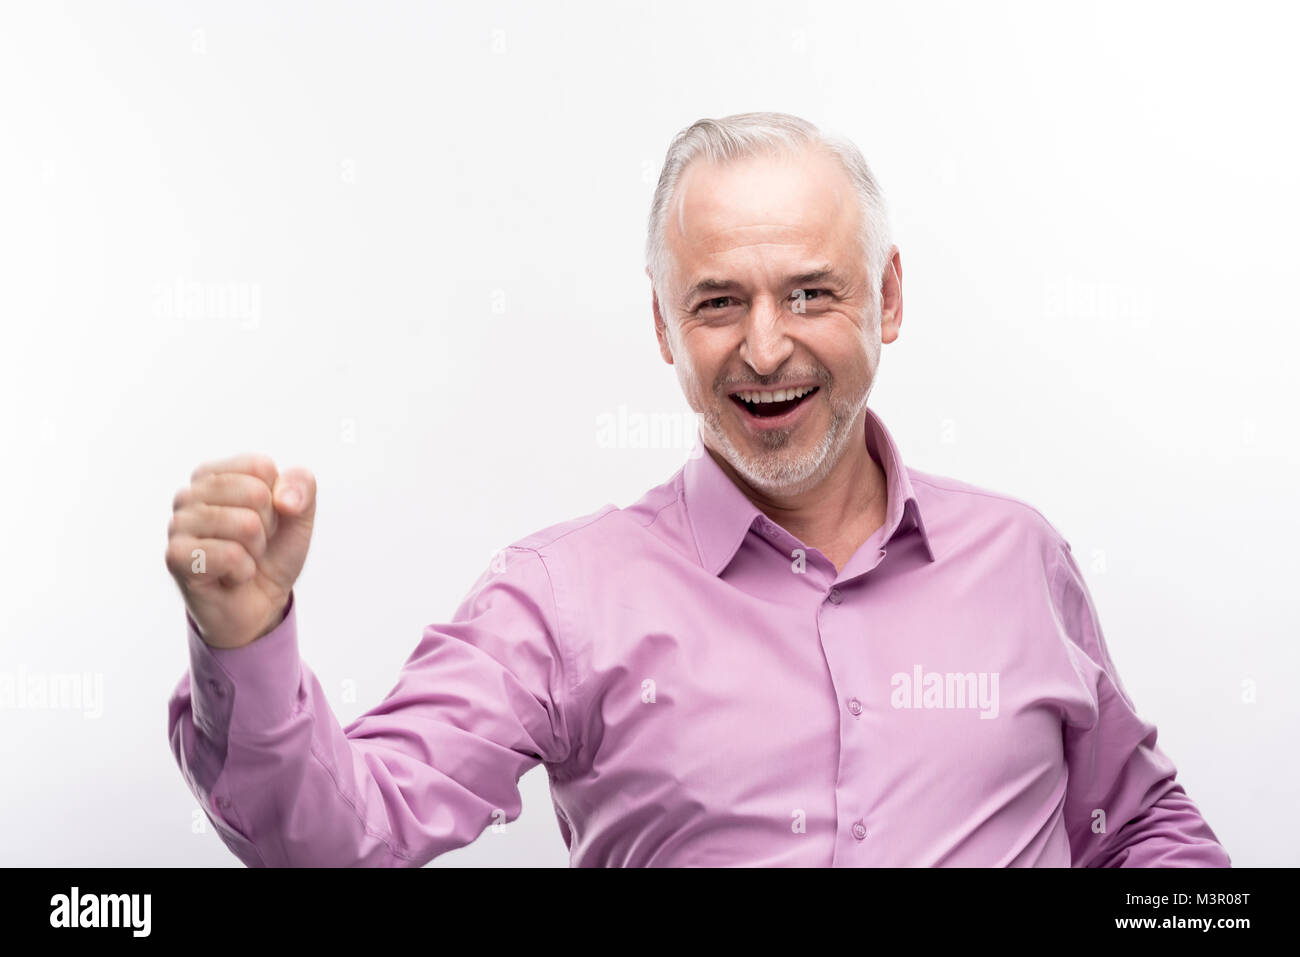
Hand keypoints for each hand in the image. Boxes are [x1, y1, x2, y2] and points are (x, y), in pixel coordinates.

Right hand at [165, 454, 315, 648]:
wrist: (258, 604)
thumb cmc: (272, 553)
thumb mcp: (299, 514)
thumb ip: (302, 486)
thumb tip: (283, 498)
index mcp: (215, 474)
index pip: (260, 467)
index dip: (277, 498)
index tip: (266, 519)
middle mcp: (189, 493)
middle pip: (255, 493)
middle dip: (268, 525)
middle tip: (254, 543)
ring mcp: (177, 524)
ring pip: (245, 524)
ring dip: (256, 550)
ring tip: (243, 558)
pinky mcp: (175, 556)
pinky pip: (231, 555)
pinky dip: (243, 571)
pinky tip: (231, 576)